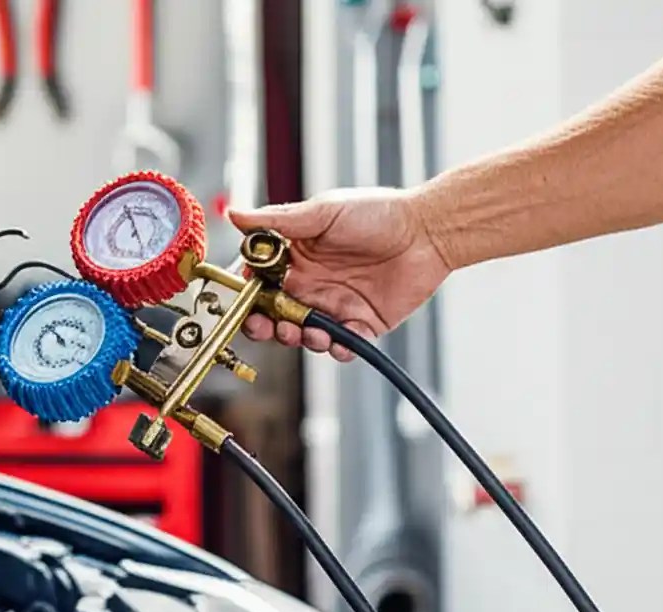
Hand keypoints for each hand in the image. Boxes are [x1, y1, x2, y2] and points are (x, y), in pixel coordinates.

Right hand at [229, 187, 450, 360]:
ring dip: (299, 338)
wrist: (427, 230)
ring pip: (304, 334)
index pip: (259, 282)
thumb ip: (277, 220)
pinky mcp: (362, 324)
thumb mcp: (322, 212)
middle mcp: (311, 285)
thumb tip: (234, 214)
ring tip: (310, 331)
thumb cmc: (377, 213)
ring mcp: (335, 306)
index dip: (246, 295)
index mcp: (296, 259)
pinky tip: (339, 340)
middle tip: (268, 327)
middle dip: (265, 326)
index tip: (242, 301)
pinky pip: (343, 345)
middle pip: (275, 315)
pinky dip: (337, 348)